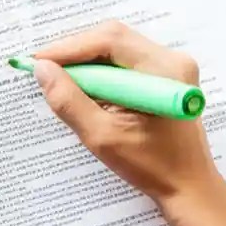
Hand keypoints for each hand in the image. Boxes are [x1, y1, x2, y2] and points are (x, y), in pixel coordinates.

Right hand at [32, 21, 225, 213]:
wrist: (187, 186)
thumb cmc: (151, 166)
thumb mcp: (102, 136)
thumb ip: (69, 101)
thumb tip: (42, 70)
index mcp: (163, 70)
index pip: (109, 40)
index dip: (68, 48)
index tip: (38, 61)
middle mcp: (171, 59)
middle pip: (112, 38)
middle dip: (75, 53)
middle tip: (46, 71)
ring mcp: (170, 66)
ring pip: (116, 48)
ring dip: (86, 62)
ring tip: (62, 82)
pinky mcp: (165, 76)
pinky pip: (125, 61)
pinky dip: (101, 71)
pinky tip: (86, 89)